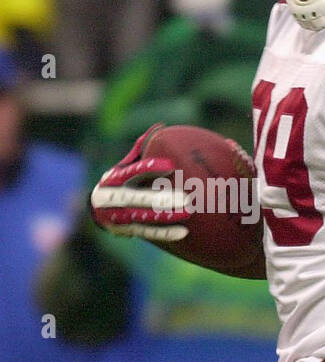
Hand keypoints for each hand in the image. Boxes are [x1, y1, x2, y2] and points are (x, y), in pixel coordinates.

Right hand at [90, 124, 185, 241]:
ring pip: (143, 215)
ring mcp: (119, 215)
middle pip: (138, 197)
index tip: (170, 165)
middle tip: (187, 197)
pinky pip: (147, 231)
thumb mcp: (124, 165)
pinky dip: (164, 232)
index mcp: (114, 178)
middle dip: (161, 197)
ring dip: (166, 215)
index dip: (149, 168)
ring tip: (188, 211)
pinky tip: (183, 231)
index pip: (131, 172)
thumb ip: (140, 150)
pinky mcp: (127, 230)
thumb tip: (159, 129)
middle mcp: (113, 197)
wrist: (100, 210)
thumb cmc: (121, 182)